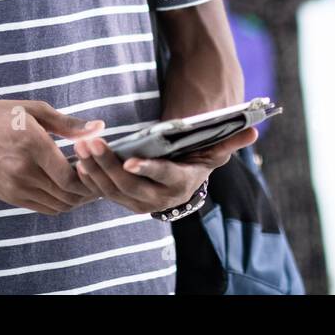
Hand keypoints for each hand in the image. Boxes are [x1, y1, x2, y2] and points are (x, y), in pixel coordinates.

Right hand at [0, 99, 99, 213]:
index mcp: (32, 146)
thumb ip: (68, 123)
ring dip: (74, 199)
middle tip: (98, 178)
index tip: (97, 166)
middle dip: (87, 191)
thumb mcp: (33, 110)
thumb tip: (100, 128)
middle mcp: (23, 171)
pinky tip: (65, 189)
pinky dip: (58, 202)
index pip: (69, 177)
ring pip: (56, 205)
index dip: (89, 178)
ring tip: (85, 185)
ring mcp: (14, 187)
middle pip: (66, 195)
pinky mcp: (8, 196)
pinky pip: (41, 207)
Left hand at [73, 126, 258, 214]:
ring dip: (94, 169)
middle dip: (109, 164)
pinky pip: (103, 192)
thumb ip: (232, 140)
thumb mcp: (215, 149)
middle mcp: (160, 200)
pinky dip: (90, 177)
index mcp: (182, 184)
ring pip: (112, 189)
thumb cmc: (198, 158)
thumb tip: (255, 131)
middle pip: (130, 184)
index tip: (131, 158)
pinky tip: (78, 160)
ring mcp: (139, 203)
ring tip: (81, 147)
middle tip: (92, 142)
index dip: (149, 169)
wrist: (181, 183)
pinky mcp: (123, 201)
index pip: (165, 177)